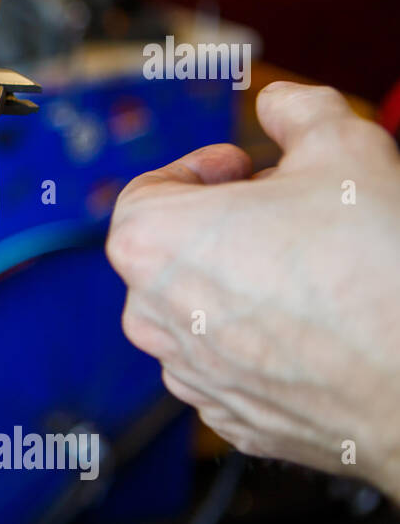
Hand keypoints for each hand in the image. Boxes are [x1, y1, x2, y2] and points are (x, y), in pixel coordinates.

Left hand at [106, 81, 399, 498]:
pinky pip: (233, 365)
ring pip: (201, 313)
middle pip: (174, 254)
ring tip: (312, 268)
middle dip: (224, 226)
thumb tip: (281, 105)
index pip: (147, 192)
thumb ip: (297, 110)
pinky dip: (263, 342)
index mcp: (150, 241)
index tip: (241, 167)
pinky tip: (319, 325)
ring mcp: (189, 374)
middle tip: (287, 212)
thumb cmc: (375, 267)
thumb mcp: (344, 144)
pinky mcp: (231, 418)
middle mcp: (152, 314)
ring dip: (242, 285)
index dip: (199, 171)